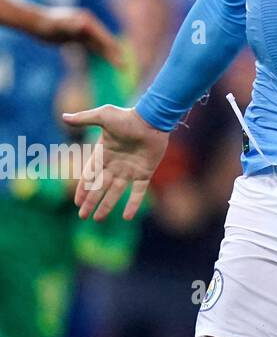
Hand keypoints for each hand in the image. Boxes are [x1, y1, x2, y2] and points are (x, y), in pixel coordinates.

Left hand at [34, 7, 124, 66]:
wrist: (35, 22)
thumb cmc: (46, 24)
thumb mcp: (57, 24)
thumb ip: (70, 25)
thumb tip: (83, 25)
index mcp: (88, 22)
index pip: (104, 38)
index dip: (113, 48)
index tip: (121, 59)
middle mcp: (89, 26)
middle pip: (106, 42)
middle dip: (116, 54)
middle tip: (125, 68)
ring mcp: (85, 32)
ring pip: (100, 46)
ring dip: (110, 56)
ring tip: (121, 67)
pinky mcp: (79, 38)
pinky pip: (92, 48)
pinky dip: (100, 54)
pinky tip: (106, 61)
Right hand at [62, 104, 168, 220]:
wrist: (153, 119)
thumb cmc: (128, 117)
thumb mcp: (104, 116)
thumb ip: (84, 119)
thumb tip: (64, 116)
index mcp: (103, 154)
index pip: (89, 176)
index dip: (83, 189)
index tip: (76, 202)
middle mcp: (115, 165)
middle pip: (100, 187)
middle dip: (91, 202)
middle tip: (82, 216)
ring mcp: (130, 170)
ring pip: (116, 192)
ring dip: (107, 206)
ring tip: (98, 220)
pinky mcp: (145, 172)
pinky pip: (138, 191)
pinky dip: (133, 204)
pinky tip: (127, 217)